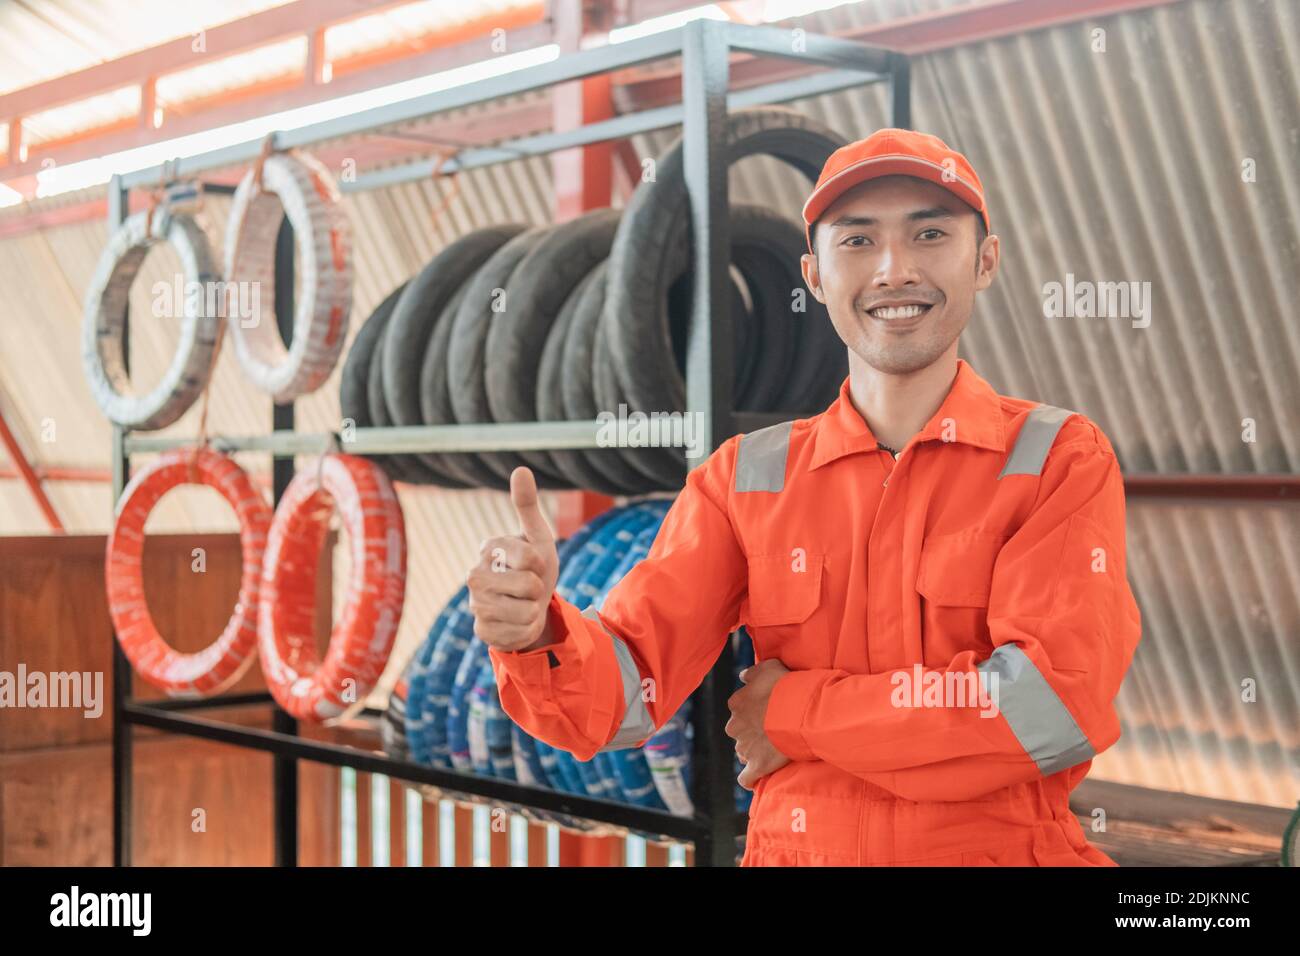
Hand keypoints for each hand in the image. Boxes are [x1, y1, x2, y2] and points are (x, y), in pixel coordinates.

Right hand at [467, 466, 559, 651]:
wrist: (531, 605)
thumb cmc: (534, 566)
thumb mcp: (537, 536)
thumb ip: (527, 505)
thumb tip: (520, 469)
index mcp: (488, 548)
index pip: (531, 558)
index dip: (541, 563)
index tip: (533, 564)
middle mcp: (474, 575)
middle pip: (529, 586)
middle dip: (538, 589)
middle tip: (529, 587)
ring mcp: (475, 604)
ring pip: (525, 611)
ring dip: (533, 610)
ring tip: (523, 603)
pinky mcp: (481, 630)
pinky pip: (518, 633)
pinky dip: (527, 629)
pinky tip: (517, 621)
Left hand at [725, 658, 791, 789]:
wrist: (799, 710)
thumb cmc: (785, 686)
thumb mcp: (767, 667)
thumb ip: (751, 673)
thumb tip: (742, 677)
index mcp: (736, 703)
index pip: (740, 709)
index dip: (754, 712)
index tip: (769, 713)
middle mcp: (735, 726)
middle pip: (740, 732)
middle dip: (752, 733)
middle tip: (773, 731)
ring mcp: (745, 747)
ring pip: (744, 752)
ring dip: (755, 752)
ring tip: (774, 750)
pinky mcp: (757, 766)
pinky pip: (746, 779)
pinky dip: (750, 779)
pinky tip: (758, 778)